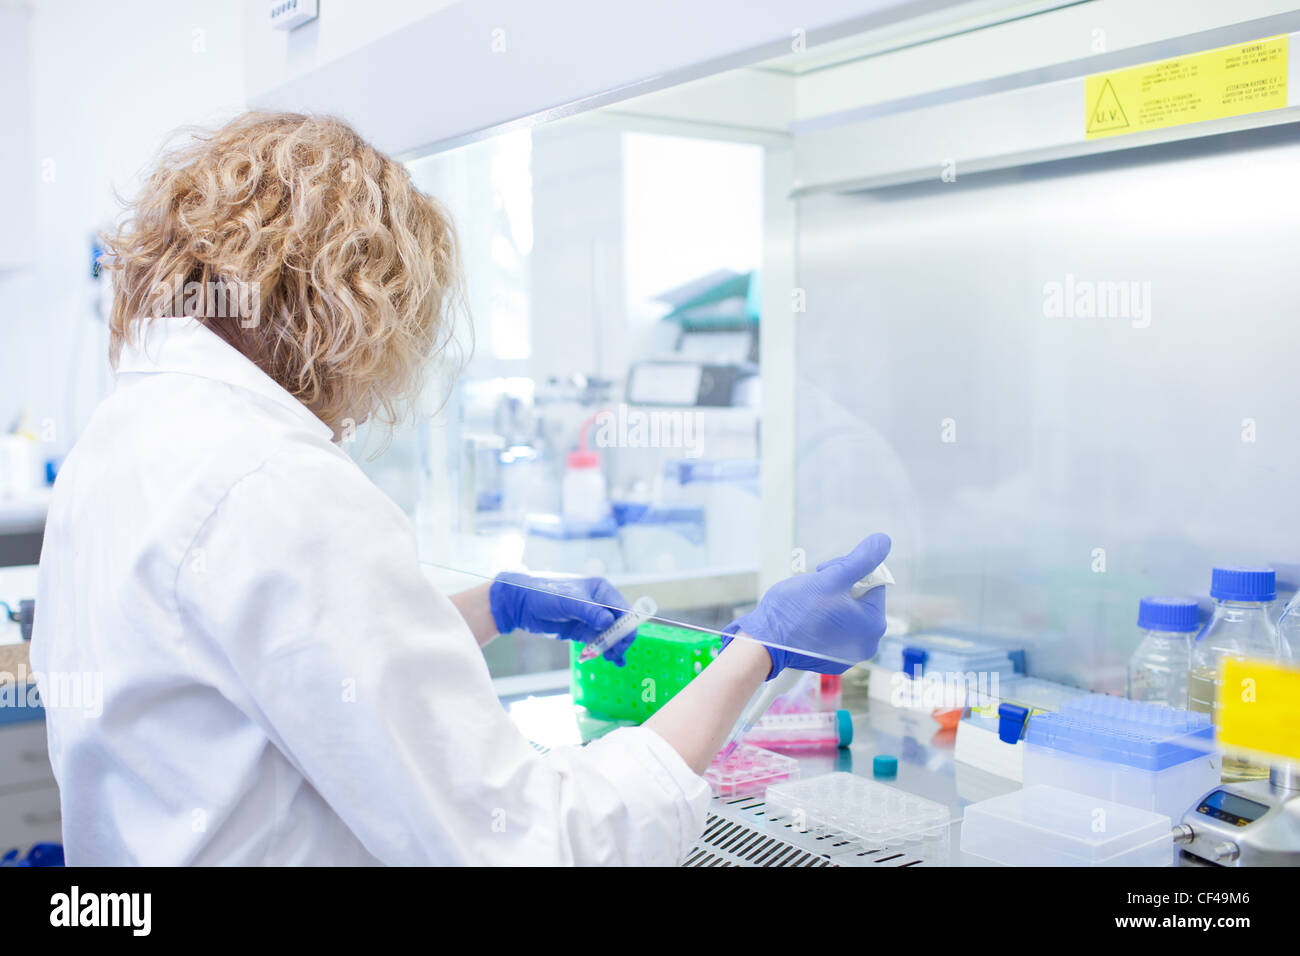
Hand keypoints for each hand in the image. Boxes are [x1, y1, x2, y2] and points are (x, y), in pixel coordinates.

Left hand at [489, 572, 635, 665]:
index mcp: (601, 591)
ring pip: (610, 635)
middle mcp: (600, 604)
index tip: (623, 641)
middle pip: (620, 624)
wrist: (521, 603)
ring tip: (611, 658)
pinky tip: (610, 660)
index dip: (626, 625)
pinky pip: (597, 642)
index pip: (623, 609)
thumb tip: (609, 622)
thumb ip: (590, 612)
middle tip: (614, 653)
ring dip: (613, 647)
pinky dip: (603, 651)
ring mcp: (591, 619)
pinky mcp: (581, 630)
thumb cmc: (545, 592)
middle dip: (620, 639)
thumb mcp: (568, 601)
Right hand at [723, 533, 890, 678]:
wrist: (764, 643)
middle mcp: (867, 644)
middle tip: (815, 587)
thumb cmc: (796, 611)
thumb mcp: (831, 579)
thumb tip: (883, 542)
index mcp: (873, 624)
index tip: (826, 573)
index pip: (873, 582)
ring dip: (829, 601)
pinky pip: (834, 630)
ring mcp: (848, 654)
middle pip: (860, 599)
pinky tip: (804, 619)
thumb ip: (860, 560)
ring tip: (807, 603)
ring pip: (845, 613)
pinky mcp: (831, 659)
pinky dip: (822, 620)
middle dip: (839, 587)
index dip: (849, 570)